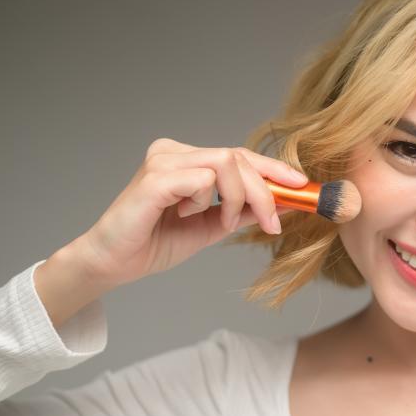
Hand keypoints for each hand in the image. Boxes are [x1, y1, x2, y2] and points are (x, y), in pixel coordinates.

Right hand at [74, 138, 307, 287]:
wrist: (115, 264)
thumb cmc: (156, 242)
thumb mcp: (213, 225)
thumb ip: (243, 210)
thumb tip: (283, 202)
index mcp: (187, 158)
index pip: (240, 154)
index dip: (274, 168)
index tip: (301, 186)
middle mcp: (174, 151)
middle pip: (239, 157)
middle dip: (265, 191)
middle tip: (272, 222)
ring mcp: (162, 160)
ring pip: (227, 164)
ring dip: (238, 198)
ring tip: (222, 221)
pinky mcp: (154, 178)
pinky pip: (202, 179)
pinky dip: (207, 202)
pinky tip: (188, 215)